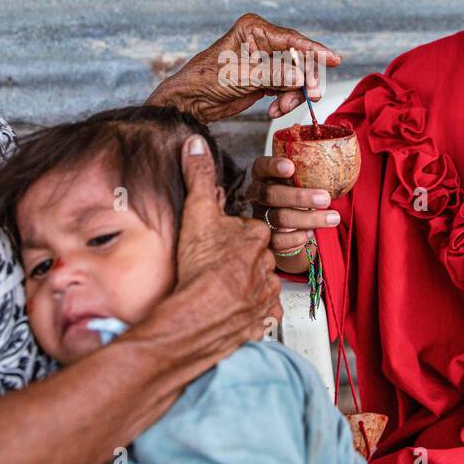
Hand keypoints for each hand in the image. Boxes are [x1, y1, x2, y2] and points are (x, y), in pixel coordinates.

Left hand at [146, 13, 341, 122]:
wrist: (190, 101)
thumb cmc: (207, 79)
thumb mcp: (243, 76)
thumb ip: (275, 75)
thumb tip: (301, 77)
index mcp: (254, 29)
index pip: (292, 39)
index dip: (315, 50)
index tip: (334, 59)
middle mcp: (262, 42)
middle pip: (297, 60)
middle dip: (303, 80)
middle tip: (311, 96)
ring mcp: (264, 61)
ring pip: (293, 77)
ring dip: (291, 95)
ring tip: (280, 108)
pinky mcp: (264, 79)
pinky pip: (285, 89)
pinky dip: (283, 101)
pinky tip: (273, 110)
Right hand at [169, 135, 282, 352]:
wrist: (200, 314)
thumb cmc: (201, 265)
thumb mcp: (197, 211)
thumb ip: (199, 176)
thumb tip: (196, 143)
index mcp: (256, 237)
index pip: (250, 230)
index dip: (232, 235)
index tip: (217, 242)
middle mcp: (267, 264)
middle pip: (256, 257)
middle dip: (241, 261)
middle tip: (217, 268)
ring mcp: (267, 294)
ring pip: (260, 285)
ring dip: (246, 287)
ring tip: (222, 291)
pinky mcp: (263, 320)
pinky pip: (262, 313)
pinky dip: (250, 312)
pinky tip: (234, 311)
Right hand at [246, 155, 340, 271]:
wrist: (290, 225)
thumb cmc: (300, 194)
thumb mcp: (302, 180)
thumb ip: (313, 172)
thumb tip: (351, 156)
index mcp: (264, 176)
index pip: (261, 167)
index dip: (273, 166)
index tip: (291, 167)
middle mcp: (257, 195)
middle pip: (271, 194)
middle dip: (300, 197)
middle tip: (325, 199)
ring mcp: (259, 217)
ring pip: (280, 218)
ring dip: (309, 219)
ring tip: (333, 218)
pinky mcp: (266, 238)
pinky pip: (279, 241)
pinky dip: (298, 237)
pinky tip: (312, 233)